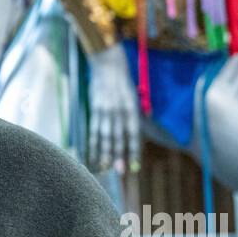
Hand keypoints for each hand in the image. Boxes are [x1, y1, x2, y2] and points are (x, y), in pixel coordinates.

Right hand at [87, 43, 140, 174]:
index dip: (133, 150)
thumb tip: (145, 121)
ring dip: (104, 152)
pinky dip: (93, 142)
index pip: (133, 134)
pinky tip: (93, 152)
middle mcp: (118, 111)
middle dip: (119, 156)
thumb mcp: (135, 94)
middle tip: (119, 172)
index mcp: (131, 108)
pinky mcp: (94, 109)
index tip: (134, 165)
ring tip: (104, 166)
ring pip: (104, 136)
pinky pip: (94, 129)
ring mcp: (105, 110)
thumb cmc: (123, 79)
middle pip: (118, 138)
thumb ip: (137, 110)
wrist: (107, 63)